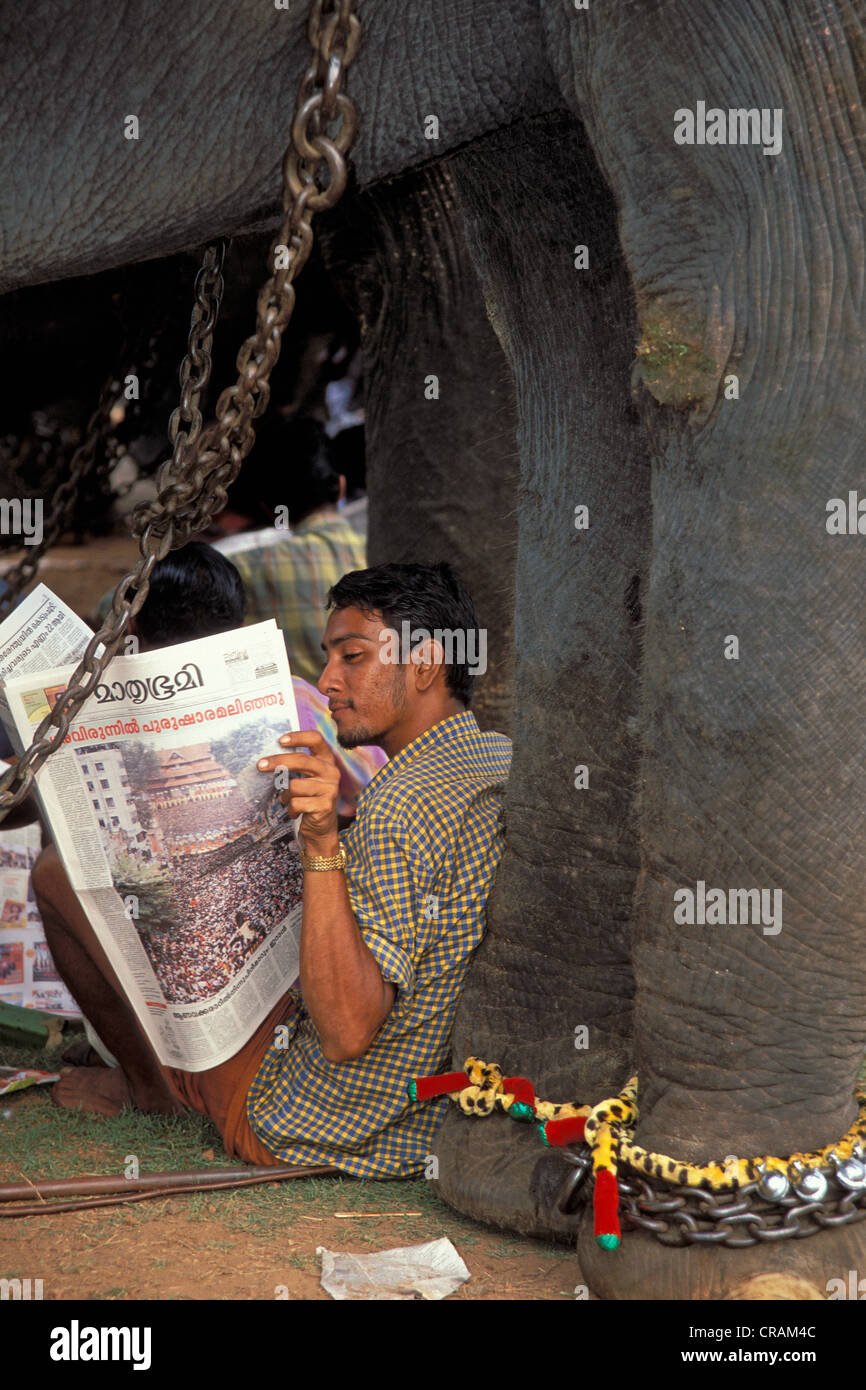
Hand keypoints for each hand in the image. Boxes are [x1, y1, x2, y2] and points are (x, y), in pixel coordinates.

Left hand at [257, 729, 339, 850]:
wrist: (321, 827)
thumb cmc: (308, 797)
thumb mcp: (307, 778)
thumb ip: (297, 765)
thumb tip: (269, 756)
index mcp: (327, 760)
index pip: (316, 740)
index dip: (299, 737)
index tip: (280, 740)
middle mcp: (331, 772)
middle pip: (302, 760)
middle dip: (277, 762)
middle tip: (259, 765)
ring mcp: (330, 789)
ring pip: (294, 786)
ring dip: (285, 795)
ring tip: (288, 800)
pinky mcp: (325, 806)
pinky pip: (296, 803)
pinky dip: (290, 809)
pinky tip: (296, 812)